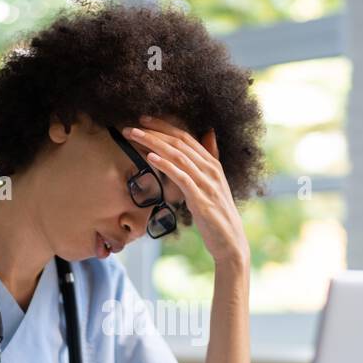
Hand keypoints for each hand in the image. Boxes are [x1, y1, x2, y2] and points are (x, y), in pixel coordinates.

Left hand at [123, 115, 248, 267]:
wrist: (230, 241)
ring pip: (178, 156)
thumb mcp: (214, 183)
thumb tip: (208, 134)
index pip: (186, 137)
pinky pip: (181, 177)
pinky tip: (151, 158)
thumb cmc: (217, 215)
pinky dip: (165, 165)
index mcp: (212, 163)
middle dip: (154, 132)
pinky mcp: (201, 199)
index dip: (164, 126)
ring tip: (135, 136)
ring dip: (154, 144)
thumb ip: (210, 159)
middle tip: (132, 126)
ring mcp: (207, 183)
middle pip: (180, 143)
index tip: (143, 120)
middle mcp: (211, 169)